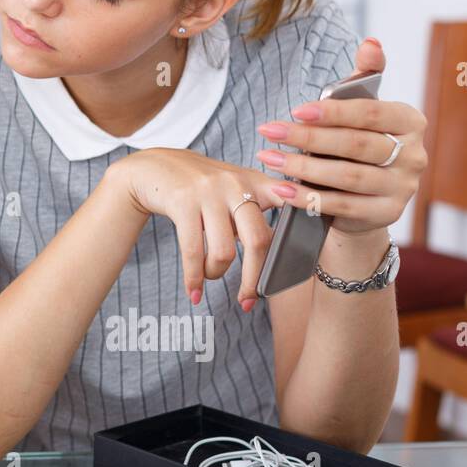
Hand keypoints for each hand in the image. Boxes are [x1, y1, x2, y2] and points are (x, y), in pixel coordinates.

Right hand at [108, 148, 291, 310]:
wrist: (152, 167)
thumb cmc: (199, 187)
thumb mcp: (233, 187)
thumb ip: (258, 211)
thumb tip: (280, 257)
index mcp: (254, 180)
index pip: (291, 199)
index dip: (308, 215)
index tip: (314, 242)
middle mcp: (234, 183)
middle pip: (259, 241)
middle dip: (255, 279)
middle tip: (250, 299)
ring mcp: (207, 192)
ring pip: (224, 251)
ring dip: (217, 274)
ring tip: (209, 276)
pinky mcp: (182, 202)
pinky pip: (193, 252)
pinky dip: (194, 279)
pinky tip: (194, 292)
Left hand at [255, 38, 427, 236]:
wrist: (366, 197)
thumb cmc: (357, 143)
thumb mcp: (361, 109)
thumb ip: (364, 77)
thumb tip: (370, 42)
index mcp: (410, 122)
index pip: (370, 114)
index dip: (333, 112)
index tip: (296, 110)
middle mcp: (414, 155)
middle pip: (355, 145)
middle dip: (307, 138)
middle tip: (270, 131)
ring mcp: (402, 187)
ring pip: (347, 177)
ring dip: (302, 168)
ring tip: (269, 158)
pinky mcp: (385, 213)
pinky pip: (342, 206)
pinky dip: (308, 198)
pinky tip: (282, 189)